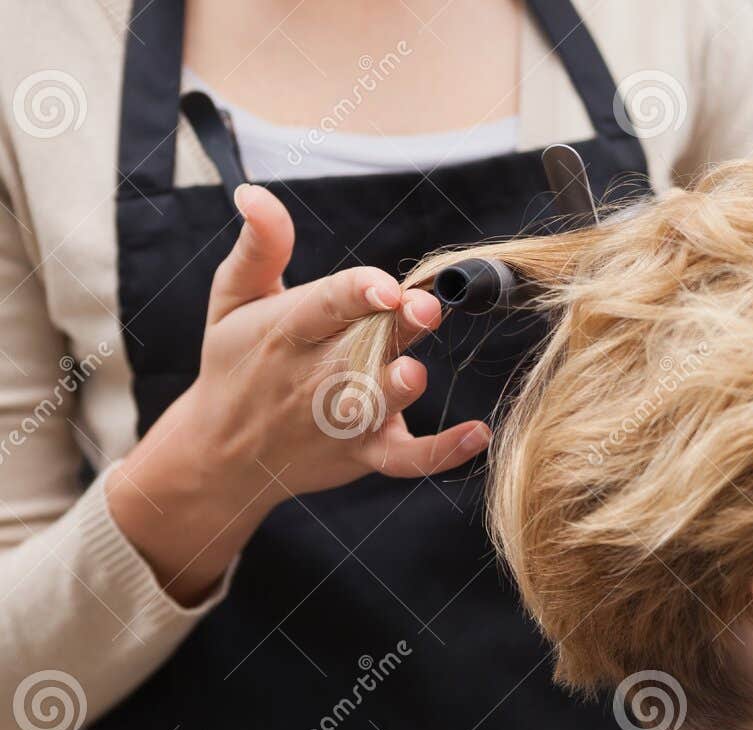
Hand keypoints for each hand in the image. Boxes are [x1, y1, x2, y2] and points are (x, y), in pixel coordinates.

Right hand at [107, 184, 489, 604]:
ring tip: (414, 371)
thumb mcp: (232, 300)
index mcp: (289, 330)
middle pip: (361, 348)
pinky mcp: (364, 455)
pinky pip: (407, 459)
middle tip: (426, 309)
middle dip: (392, 330)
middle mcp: (315, 376)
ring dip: (397, 389)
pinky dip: (443, 451)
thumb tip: (256, 193)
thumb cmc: (234, 364)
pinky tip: (478, 433)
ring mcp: (341, 420)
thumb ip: (260, 248)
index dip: (358, 293)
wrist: (220, 453)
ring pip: (377, 404)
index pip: (326, 306)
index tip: (386, 284)